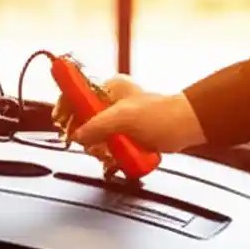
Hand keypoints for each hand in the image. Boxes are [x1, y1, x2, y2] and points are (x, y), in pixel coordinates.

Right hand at [63, 75, 206, 161]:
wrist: (187, 128)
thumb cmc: (164, 115)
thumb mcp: (124, 118)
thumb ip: (97, 126)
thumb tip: (79, 135)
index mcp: (108, 89)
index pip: (75, 93)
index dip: (65, 108)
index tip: (61, 122)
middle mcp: (111, 103)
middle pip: (82, 120)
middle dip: (85, 136)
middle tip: (90, 144)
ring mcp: (118, 120)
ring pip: (94, 137)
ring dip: (99, 149)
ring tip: (108, 153)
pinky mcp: (126, 136)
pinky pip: (108, 147)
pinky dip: (109, 156)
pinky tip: (115, 159)